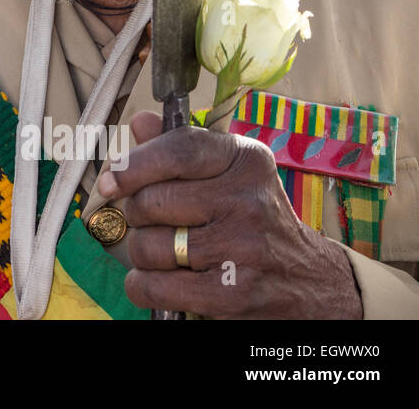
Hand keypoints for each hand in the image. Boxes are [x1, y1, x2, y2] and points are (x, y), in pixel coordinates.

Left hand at [96, 111, 362, 318]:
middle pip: (151, 201)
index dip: (132, 165)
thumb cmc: (254, 221)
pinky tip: (158, 282)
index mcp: (246, 160)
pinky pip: (153, 286)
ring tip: (168, 254)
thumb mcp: (230, 175)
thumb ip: (181, 150)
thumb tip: (140, 122)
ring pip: (147, 245)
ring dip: (143, 254)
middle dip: (138, 215)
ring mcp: (242, 248)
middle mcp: (248, 200)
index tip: (109, 182)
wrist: (309, 283)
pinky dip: (142, 286)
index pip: (177, 150)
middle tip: (157, 224)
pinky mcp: (232, 295)